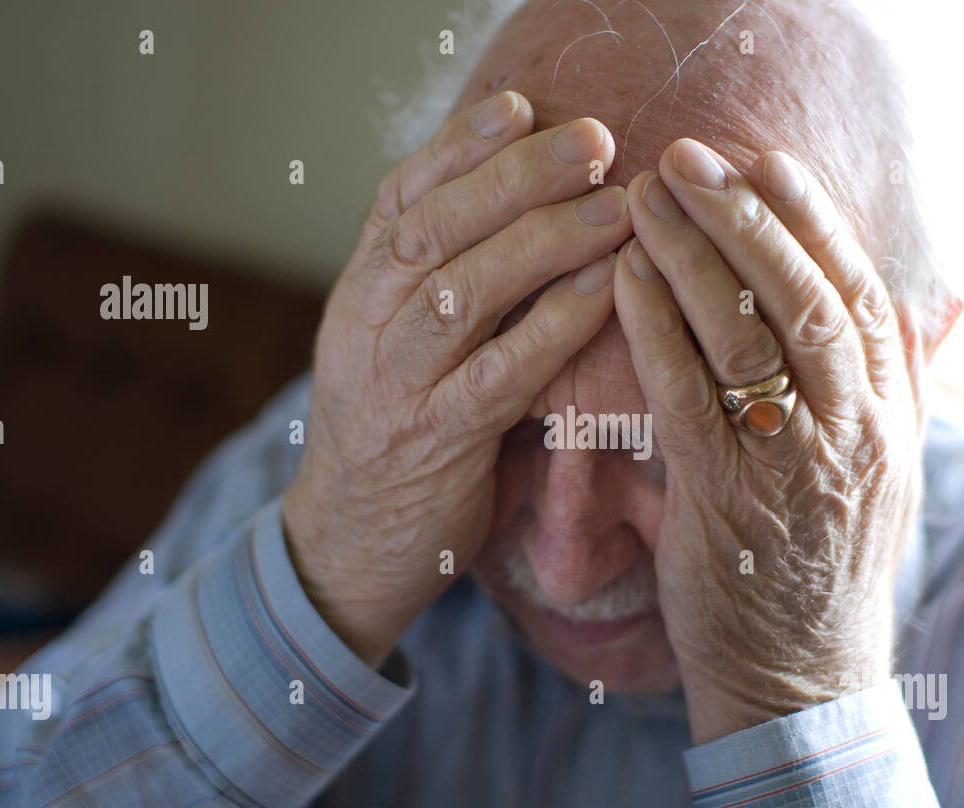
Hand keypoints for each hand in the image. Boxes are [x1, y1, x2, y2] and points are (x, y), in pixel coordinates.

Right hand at [283, 93, 631, 667]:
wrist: (346, 546)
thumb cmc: (393, 434)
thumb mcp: (392, 347)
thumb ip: (436, 285)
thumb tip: (513, 210)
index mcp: (358, 296)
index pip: (399, 199)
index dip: (458, 147)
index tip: (521, 105)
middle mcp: (366, 329)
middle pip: (434, 231)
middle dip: (515, 177)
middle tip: (592, 140)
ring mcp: (395, 386)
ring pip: (463, 292)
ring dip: (544, 240)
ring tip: (617, 205)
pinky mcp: (435, 442)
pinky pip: (499, 374)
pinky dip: (552, 326)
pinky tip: (603, 289)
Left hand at [614, 140, 923, 743]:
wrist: (804, 675)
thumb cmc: (824, 564)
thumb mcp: (883, 469)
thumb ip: (882, 389)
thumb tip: (876, 307)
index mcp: (892, 414)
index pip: (861, 290)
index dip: (811, 218)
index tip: (764, 161)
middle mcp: (854, 429)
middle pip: (806, 293)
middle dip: (746, 214)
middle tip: (689, 155)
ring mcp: (792, 464)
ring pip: (746, 332)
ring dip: (692, 253)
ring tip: (644, 196)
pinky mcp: (725, 499)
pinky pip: (685, 393)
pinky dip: (654, 326)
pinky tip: (623, 277)